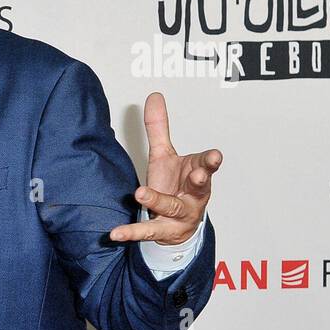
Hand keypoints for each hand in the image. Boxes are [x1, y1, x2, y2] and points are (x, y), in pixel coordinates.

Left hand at [109, 91, 221, 245]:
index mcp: (196, 174)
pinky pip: (146, 231)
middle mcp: (192, 196)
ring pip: (172, 207)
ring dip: (158, 200)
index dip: (210, 161)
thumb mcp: (165, 156)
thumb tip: (154, 95)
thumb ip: (159, 128)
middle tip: (198, 174)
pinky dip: (131, 232)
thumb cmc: (174, 185)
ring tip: (141, 193)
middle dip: (200, 180)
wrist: (177, 224)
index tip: (214, 156)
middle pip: (199, 187)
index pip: (206, 165)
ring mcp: (179, 215)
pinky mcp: (162, 230)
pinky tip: (116, 233)